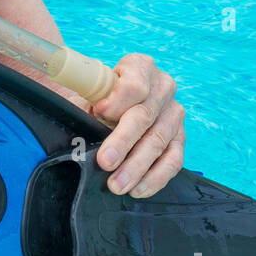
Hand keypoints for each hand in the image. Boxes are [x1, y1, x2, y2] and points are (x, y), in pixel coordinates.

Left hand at [90, 54, 185, 197]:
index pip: (133, 85)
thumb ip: (84, 100)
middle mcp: (162, 86)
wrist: (113, 102)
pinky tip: (138, 189)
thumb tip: (75, 123)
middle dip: (122, 142)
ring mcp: (174, 112)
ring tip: (117, 185)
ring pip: (158, 141)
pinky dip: (156, 177)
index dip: (115, 102)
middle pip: (144, 116)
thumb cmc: (98, 96)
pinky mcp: (180, 137)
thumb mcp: (89, 90)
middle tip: (105, 163)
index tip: (97, 114)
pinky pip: (174, 159)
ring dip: (137, 166)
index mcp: (140, 66)